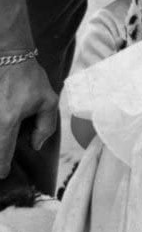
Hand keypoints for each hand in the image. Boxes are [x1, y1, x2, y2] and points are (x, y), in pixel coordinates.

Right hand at [0, 60, 57, 178]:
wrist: (9, 57)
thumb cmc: (30, 79)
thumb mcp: (47, 100)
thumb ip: (45, 126)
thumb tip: (35, 145)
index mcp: (7, 121)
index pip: (1, 154)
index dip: (2, 168)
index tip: (4, 173)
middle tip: (2, 162)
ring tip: (4, 146)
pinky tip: (4, 126)